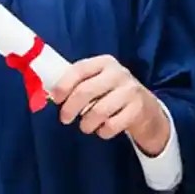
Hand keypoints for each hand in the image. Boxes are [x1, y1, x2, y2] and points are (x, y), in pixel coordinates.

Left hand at [51, 55, 169, 155]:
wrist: (145, 107)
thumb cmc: (112, 94)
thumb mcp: (98, 82)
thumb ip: (77, 83)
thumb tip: (48, 93)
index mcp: (105, 62)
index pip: (79, 69)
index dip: (63, 85)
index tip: (55, 99)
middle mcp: (118, 73)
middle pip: (86, 91)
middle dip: (70, 108)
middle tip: (65, 119)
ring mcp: (130, 90)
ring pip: (98, 111)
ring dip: (87, 124)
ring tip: (86, 126)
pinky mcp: (137, 108)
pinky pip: (112, 125)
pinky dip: (103, 131)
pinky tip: (104, 128)